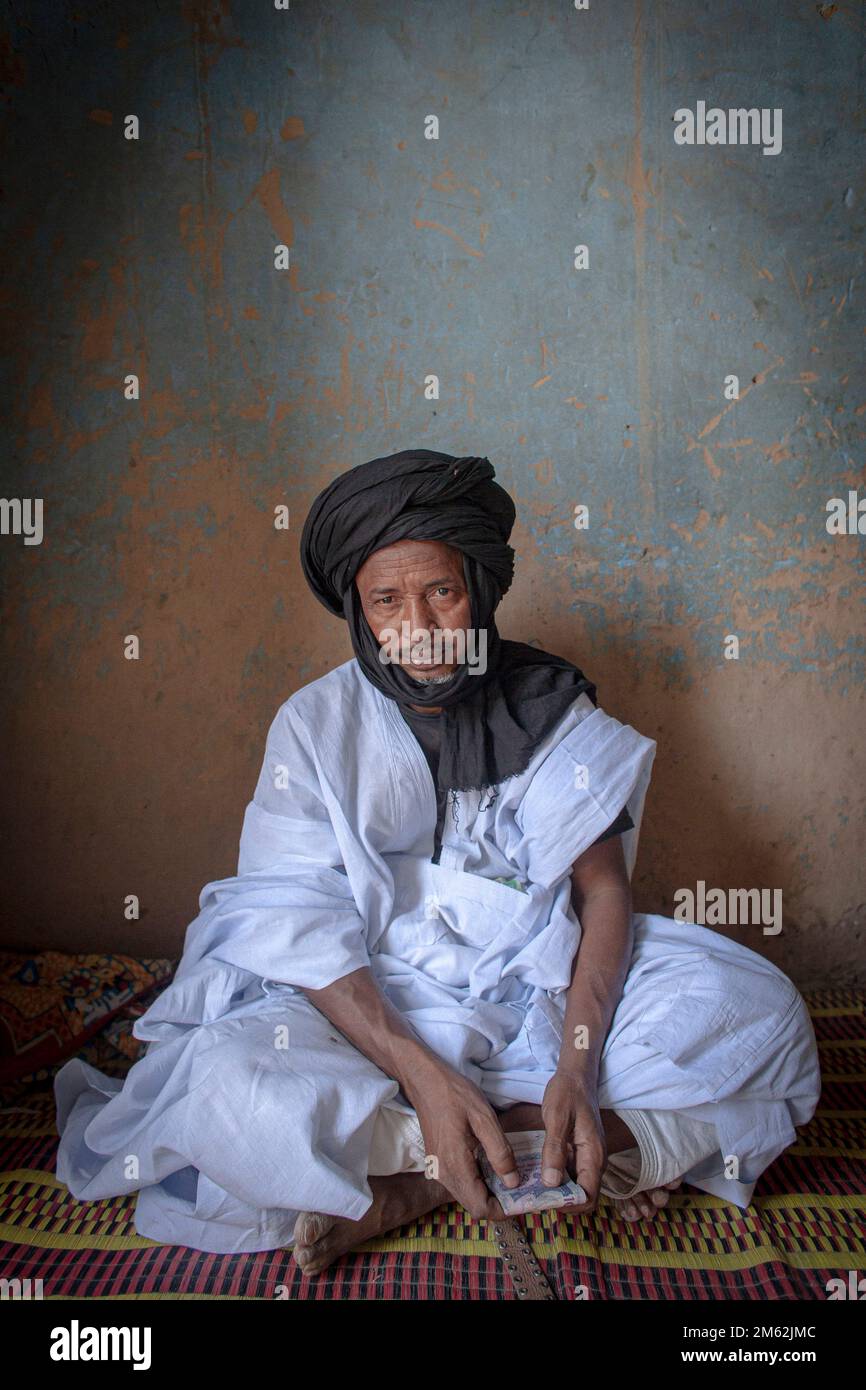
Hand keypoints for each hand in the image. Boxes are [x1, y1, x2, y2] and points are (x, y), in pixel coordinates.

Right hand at [409, 1061, 520, 1220]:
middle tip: (523, 1185)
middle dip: (500, 1201)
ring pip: (468, 1194)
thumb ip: (500, 1152)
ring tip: (512, 1173)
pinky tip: (494, 1162)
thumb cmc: (454, 1095)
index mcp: (455, 1166)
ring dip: (490, 1190)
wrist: (424, 1080)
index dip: (504, 1210)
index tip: (524, 1198)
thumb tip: (513, 1183)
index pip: (480, 1208)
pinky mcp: (439, 1162)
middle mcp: (444, 1175)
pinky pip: (462, 1182)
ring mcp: (439, 1169)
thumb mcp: (484, 1118)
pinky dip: (480, 1179)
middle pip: (475, 1205)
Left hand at [539, 1070, 605, 1211]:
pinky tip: (536, 1172)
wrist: (575, 1075)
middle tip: (535, 1197)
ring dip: (556, 1189)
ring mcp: (587, 1156)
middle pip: (582, 1195)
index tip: (546, 1202)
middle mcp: (594, 1160)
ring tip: (531, 1188)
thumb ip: (555, 1150)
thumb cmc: (568, 1093)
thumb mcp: (558, 1118)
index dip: (569, 1205)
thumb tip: (551, 1183)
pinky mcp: (578, 1151)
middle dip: (561, 1200)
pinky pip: (569, 1171)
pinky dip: (555, 1176)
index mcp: (594, 1155)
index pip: (589, 1196)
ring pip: (574, 1184)